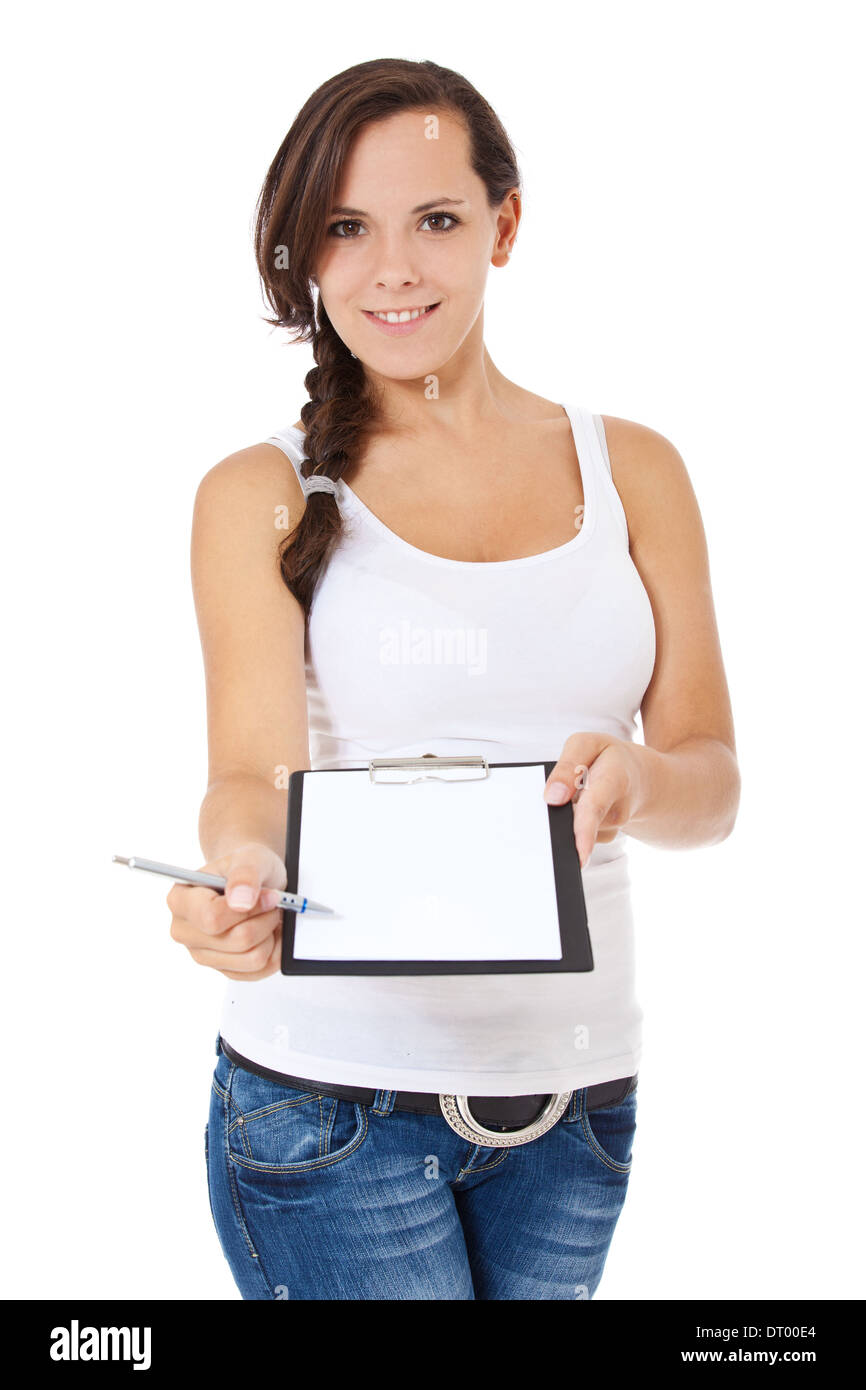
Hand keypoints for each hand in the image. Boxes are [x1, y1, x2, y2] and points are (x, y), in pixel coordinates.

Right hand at [166, 842, 287, 980]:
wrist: (253, 882)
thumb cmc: (247, 869)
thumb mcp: (250, 858)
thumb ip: (245, 875)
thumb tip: (240, 901)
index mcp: (180, 900)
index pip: (212, 918)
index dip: (250, 908)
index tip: (269, 895)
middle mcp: (185, 931)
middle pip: (237, 941)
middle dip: (265, 920)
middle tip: (272, 903)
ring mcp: (202, 954)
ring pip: (252, 958)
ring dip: (271, 934)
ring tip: (268, 916)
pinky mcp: (224, 970)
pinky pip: (259, 970)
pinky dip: (274, 950)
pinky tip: (269, 932)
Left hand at [543, 733, 643, 867]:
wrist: (638, 777)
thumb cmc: (608, 758)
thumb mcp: (587, 745)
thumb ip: (567, 766)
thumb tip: (552, 798)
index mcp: (614, 779)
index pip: (595, 808)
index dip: (585, 832)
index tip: (579, 856)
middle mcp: (617, 811)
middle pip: (578, 825)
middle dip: (557, 821)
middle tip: (549, 801)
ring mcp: (611, 829)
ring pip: (572, 828)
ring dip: (564, 813)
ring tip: (576, 791)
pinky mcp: (604, 838)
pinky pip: (575, 833)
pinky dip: (569, 819)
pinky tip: (579, 805)